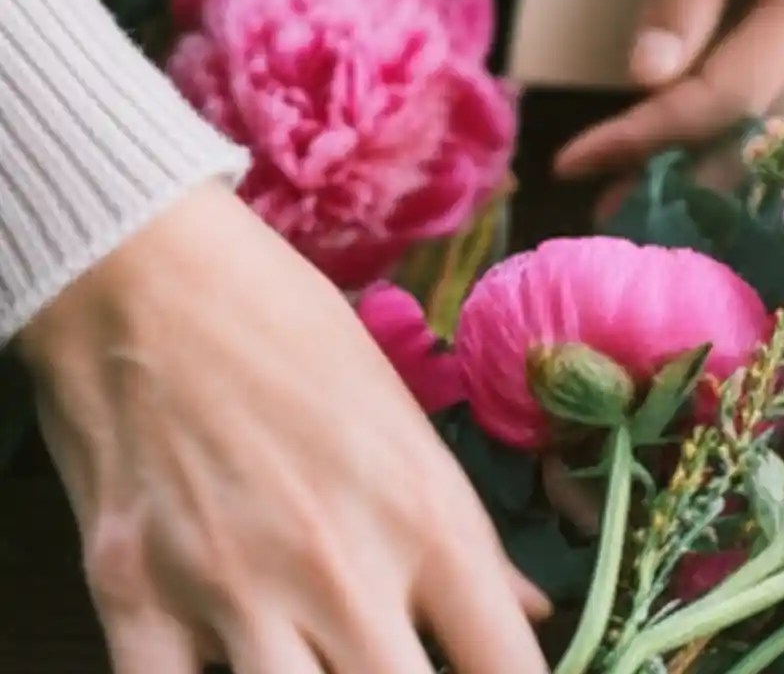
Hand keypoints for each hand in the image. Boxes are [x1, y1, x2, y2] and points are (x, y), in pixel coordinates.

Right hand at [16, 182, 549, 672]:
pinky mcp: (132, 596)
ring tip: (317, 657)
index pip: (506, 668)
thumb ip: (469, 534)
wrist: (147, 273)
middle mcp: (340, 569)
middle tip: (399, 659)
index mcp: (426, 519)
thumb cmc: (291, 331)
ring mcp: (233, 590)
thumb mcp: (404, 422)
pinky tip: (221, 658)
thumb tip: (527, 607)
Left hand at [555, 0, 783, 177]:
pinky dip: (762, 140)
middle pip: (765, 141)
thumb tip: (648, 77)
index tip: (573, 161)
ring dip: (723, 172)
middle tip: (612, 212)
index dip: (645, 136)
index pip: (721, 101)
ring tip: (655, 191)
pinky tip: (717, 152)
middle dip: (684, 182)